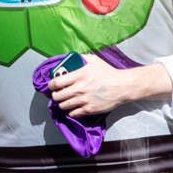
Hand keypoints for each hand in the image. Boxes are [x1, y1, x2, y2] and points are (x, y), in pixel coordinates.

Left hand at [47, 53, 170, 116]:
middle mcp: (79, 89)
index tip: (51, 85)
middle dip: (55, 95)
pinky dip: (71, 111)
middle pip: (57, 96)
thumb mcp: (94, 60)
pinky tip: (73, 107)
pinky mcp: (89, 109)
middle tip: (58, 93)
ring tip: (65, 100)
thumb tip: (70, 59)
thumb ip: (80, 58)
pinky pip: (73, 113)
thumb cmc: (108, 72)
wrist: (121, 86)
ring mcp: (84, 100)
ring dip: (62, 103)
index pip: (56, 82)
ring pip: (63, 105)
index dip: (50, 85)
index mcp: (79, 75)